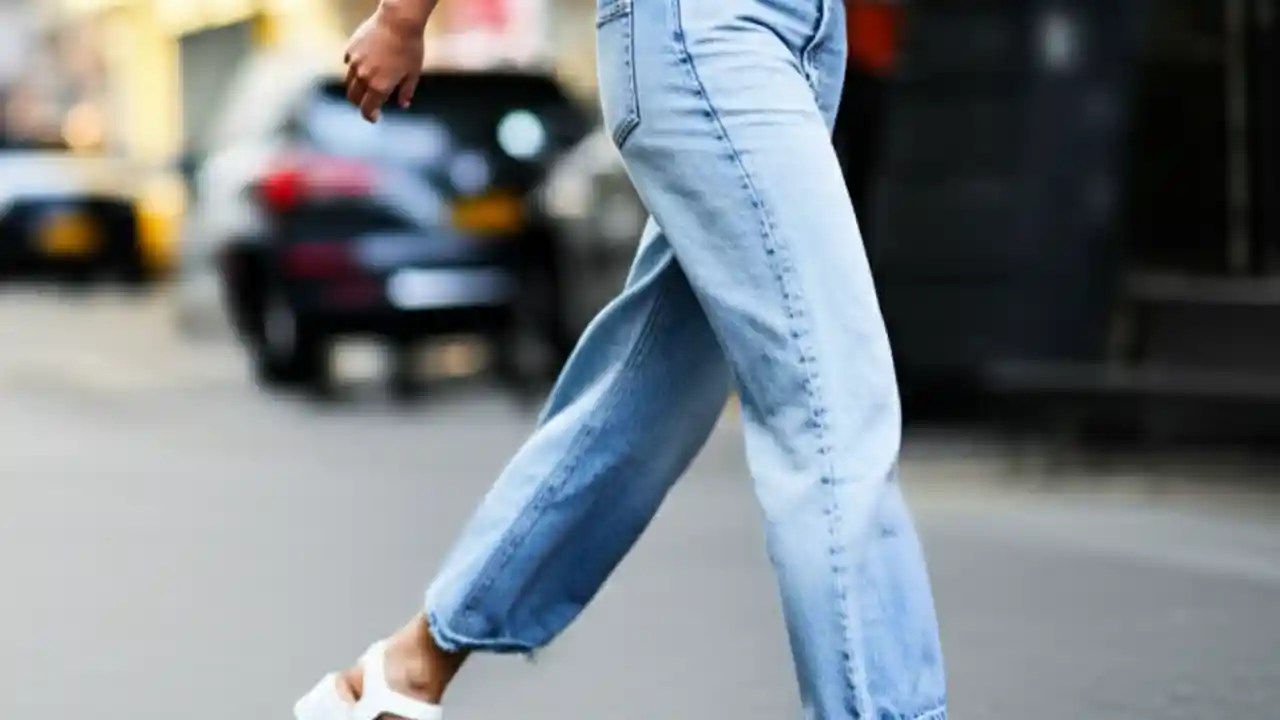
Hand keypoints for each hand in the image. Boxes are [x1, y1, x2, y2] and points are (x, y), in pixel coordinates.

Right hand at [343, 2, 430, 122]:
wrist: (398, 21)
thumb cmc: (410, 47)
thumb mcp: (413, 73)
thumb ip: (406, 91)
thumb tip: (403, 105)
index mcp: (379, 87)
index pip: (366, 109)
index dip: (369, 116)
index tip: (374, 117)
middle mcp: (363, 77)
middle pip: (353, 98)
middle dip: (360, 103)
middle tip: (369, 102)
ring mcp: (354, 63)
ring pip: (348, 83)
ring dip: (356, 87)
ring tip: (366, 84)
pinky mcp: (350, 49)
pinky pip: (348, 65)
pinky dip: (354, 69)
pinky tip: (364, 65)